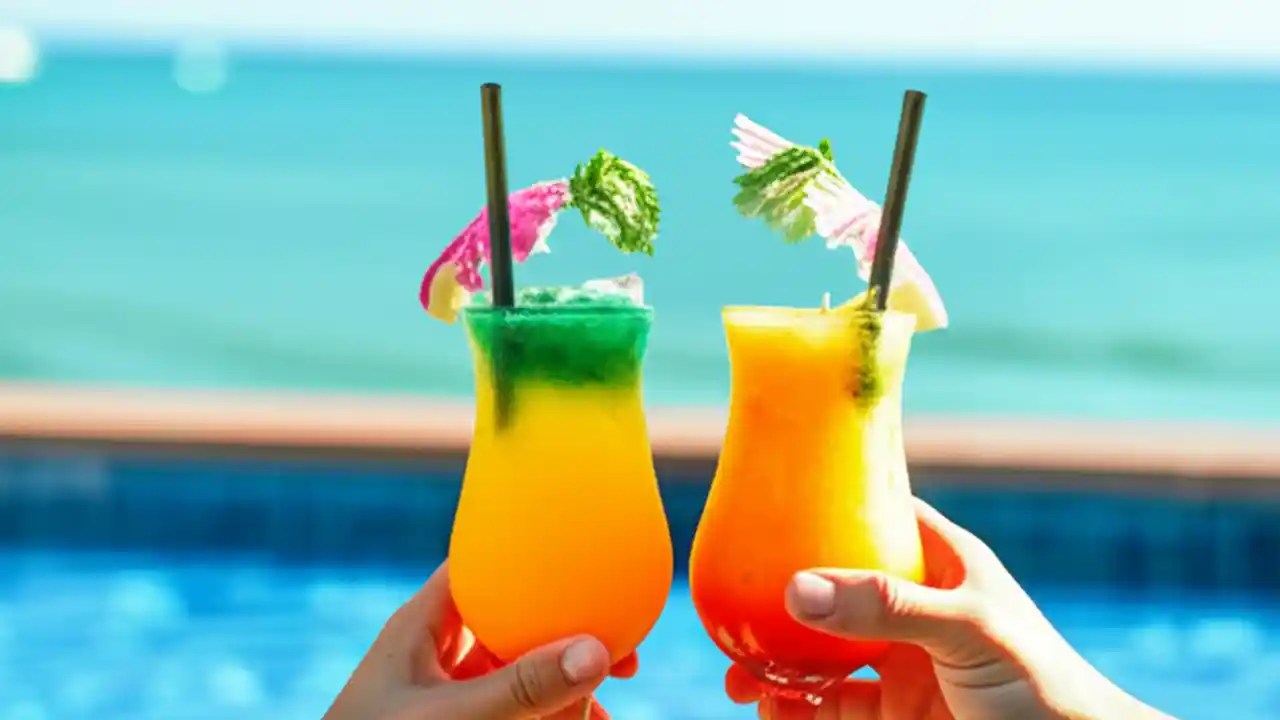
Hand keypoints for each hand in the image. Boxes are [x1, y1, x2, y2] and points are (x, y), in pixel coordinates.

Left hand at [324, 562, 636, 719]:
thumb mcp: (451, 717)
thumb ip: (520, 688)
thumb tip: (597, 652)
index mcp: (423, 625)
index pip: (482, 566)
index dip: (533, 558)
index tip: (592, 571)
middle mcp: (439, 652)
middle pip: (515, 620)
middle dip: (566, 635)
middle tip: (620, 655)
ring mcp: (448, 691)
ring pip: (520, 671)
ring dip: (562, 687)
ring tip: (601, 711)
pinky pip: (514, 710)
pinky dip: (548, 716)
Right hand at [726, 499, 1172, 719]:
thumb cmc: (1046, 686)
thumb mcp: (969, 630)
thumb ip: (888, 608)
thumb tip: (797, 588)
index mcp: (941, 565)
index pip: (877, 515)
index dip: (827, 504)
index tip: (770, 503)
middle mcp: (914, 610)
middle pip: (832, 590)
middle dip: (780, 602)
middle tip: (732, 618)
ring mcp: (901, 665)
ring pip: (821, 654)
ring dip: (779, 663)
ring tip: (742, 679)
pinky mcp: (893, 715)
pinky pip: (830, 707)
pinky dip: (795, 708)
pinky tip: (773, 709)